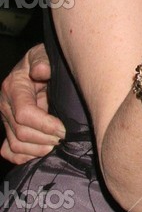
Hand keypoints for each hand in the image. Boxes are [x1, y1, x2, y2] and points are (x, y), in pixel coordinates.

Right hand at [0, 44, 64, 163]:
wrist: (42, 67)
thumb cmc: (46, 61)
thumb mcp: (45, 54)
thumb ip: (43, 61)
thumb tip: (41, 70)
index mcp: (13, 87)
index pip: (25, 114)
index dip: (46, 125)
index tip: (64, 128)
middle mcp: (5, 105)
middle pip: (21, 133)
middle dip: (46, 139)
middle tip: (64, 138)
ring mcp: (5, 119)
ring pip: (16, 146)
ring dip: (38, 150)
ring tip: (56, 145)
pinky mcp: (8, 130)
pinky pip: (9, 152)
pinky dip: (25, 157)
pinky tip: (42, 153)